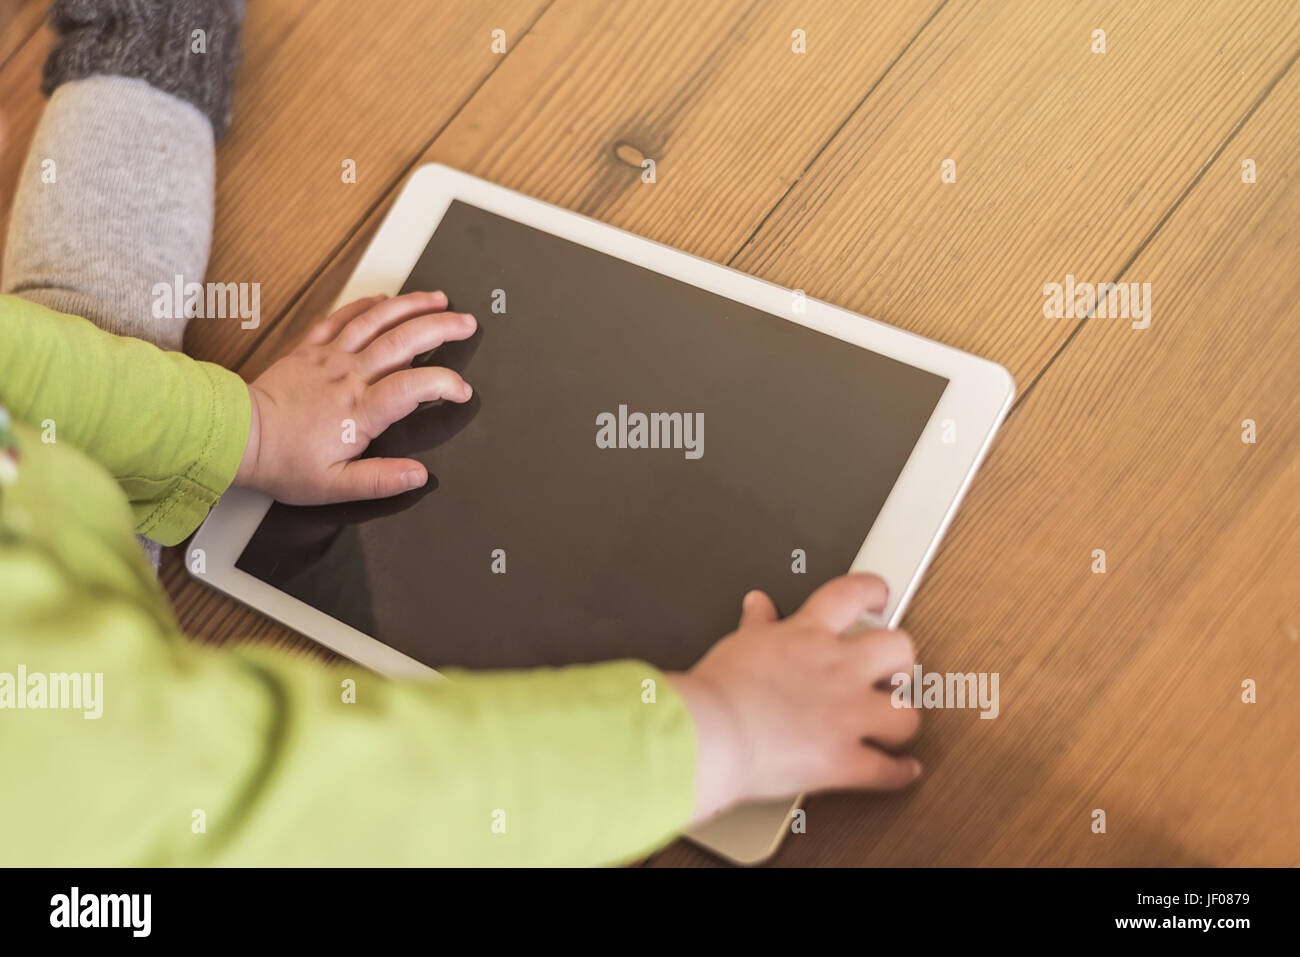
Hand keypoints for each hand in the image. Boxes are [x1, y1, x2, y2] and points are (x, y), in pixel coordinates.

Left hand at [234, 291, 474, 502]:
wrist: (237, 436)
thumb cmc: (284, 462)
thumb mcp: (335, 486)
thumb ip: (381, 480)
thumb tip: (418, 475)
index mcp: (359, 412)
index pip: (413, 387)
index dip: (444, 384)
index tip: (461, 390)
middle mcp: (349, 377)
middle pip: (404, 341)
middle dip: (441, 327)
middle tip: (467, 323)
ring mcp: (329, 358)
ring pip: (377, 321)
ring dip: (411, 306)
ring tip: (438, 298)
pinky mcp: (310, 349)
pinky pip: (341, 318)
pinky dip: (366, 305)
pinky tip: (383, 300)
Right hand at [668, 574, 920, 821]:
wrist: (710, 732)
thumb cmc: (718, 690)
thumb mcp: (738, 644)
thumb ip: (757, 624)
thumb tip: (757, 604)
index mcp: (809, 635)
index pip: (854, 594)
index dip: (873, 591)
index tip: (879, 596)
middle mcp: (838, 669)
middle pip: (899, 649)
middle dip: (900, 660)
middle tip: (890, 670)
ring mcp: (847, 716)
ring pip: (906, 714)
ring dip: (902, 720)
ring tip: (893, 724)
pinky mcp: (844, 761)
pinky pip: (888, 770)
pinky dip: (898, 773)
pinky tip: (902, 770)